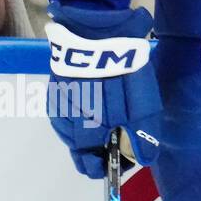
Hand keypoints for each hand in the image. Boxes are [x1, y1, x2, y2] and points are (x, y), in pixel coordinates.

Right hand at [45, 2, 162, 178]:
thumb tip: (143, 160)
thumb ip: (142, 137)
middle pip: (81, 150)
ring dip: (91, 131)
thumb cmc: (125, 73)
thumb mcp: (144, 107)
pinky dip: (83, 115)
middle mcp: (67, 124)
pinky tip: (97, 104)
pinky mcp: (56, 91)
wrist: (98, 34)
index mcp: (86, 131)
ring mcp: (59, 107)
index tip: (125, 159)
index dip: (109, 166)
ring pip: (74, 133)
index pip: (92, 165)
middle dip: (101, 148)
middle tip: (122, 136)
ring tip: (112, 117)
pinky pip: (69, 114)